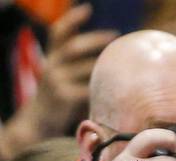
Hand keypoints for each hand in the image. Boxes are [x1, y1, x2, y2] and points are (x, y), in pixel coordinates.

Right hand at [28, 6, 116, 133]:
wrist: (39, 122)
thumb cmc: (60, 100)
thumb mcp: (64, 78)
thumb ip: (80, 68)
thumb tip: (112, 61)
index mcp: (52, 58)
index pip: (58, 32)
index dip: (71, 19)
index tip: (87, 8)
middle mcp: (52, 66)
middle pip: (73, 46)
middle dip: (94, 39)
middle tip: (115, 34)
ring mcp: (57, 81)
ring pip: (84, 67)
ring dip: (103, 63)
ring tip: (124, 63)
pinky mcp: (64, 97)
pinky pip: (88, 89)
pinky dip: (103, 88)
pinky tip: (119, 89)